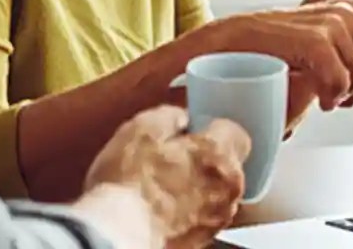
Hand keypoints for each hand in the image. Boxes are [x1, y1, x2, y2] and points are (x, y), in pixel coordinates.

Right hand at [84, 106, 250, 248]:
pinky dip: (186, 212)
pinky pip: (201, 217)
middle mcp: (226, 190)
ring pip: (214, 193)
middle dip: (203, 159)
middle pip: (227, 164)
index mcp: (219, 155)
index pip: (236, 132)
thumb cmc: (128, 188)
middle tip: (170, 158)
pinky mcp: (201, 241)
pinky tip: (159, 208)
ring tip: (159, 186)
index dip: (211, 129)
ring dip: (195, 187)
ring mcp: (215, 220)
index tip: (192, 130)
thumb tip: (177, 119)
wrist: (116, 236)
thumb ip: (169, 116)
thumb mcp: (141, 130)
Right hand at [212, 0, 352, 112]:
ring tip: (322, 93)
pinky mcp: (316, 38)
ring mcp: (332, 22)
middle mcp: (347, 12)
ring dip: (343, 97)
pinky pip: (340, 82)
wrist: (232, 45)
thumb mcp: (324, 66)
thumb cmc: (277, 54)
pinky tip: (317, 94)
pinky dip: (330, 97)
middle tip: (340, 98)